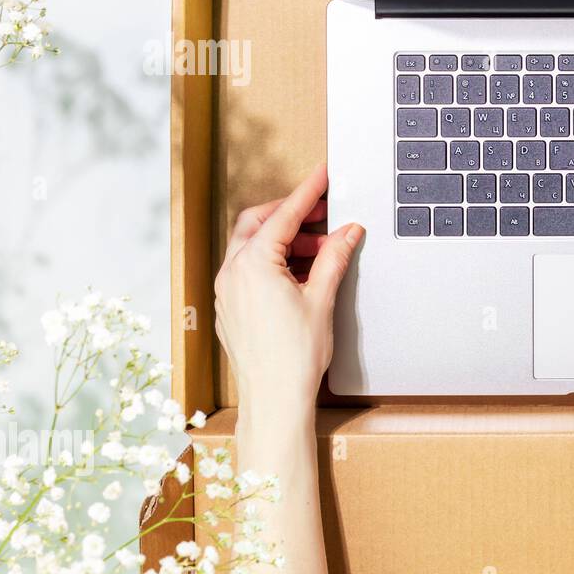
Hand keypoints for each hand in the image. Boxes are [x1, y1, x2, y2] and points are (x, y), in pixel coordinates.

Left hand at [214, 164, 363, 426]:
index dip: (307, 192)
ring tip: (319, 252)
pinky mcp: (228, 307)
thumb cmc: (295, 355)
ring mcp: (226, 291)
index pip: (284, 215)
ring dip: (283, 241)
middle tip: (323, 216)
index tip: (322, 175)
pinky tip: (298, 275)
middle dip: (291, 215)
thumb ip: (334, 257)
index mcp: (253, 264)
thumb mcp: (322, 298)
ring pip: (250, 246)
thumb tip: (348, 231)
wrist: (274, 397)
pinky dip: (270, 261)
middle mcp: (232, 272)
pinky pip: (246, 270)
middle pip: (258, 223)